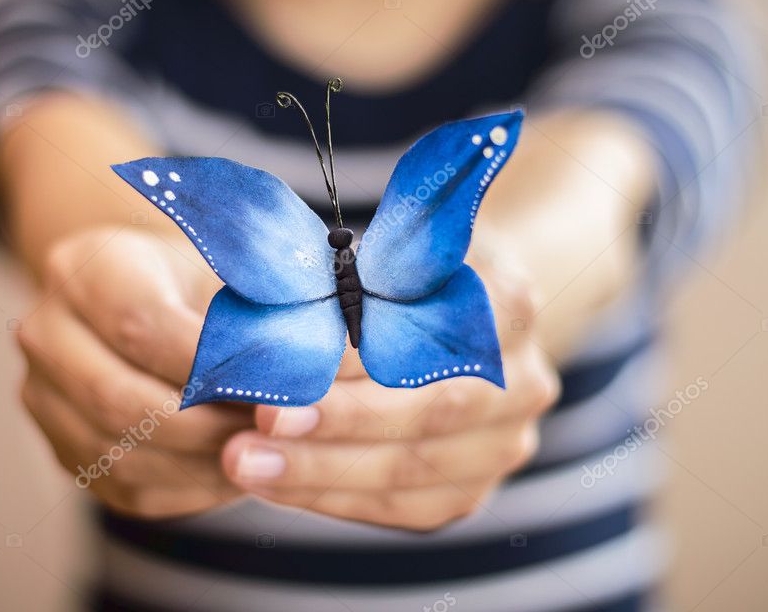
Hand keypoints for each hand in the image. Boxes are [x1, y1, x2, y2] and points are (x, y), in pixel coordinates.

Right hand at [17, 227, 250, 517]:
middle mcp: (45, 333)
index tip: (273, 381)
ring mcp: (44, 398)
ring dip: (200, 462)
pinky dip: (190, 487)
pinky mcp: (64, 451)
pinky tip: (237, 470)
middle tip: (269, 429)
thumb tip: (309, 363)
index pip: (138, 325)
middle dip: (204, 422)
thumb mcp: (230, 268)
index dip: (209, 362)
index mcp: (82, 269)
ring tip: (261, 452)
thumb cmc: (202, 282)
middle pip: (118, 397)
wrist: (150, 302)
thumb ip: (260, 306)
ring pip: (120, 453)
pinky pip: (127, 488)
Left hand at [221, 275, 558, 530]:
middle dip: (338, 421)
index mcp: (509, 306)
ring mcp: (502, 447)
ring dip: (318, 471)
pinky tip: (272, 483)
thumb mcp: (388, 259)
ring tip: (244, 461)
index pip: (434, 334)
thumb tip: (272, 313)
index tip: (286, 358)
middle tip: (259, 421)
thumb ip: (350, 283)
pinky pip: (398, 507)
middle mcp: (523, 383)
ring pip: (412, 472)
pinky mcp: (469, 492)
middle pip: (432, 412)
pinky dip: (329, 496)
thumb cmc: (404, 281)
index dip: (361, 353)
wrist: (456, 326)